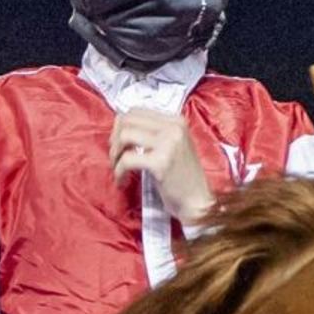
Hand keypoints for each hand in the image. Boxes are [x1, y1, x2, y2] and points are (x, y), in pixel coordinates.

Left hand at [110, 108, 214, 224]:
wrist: (198, 202)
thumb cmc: (184, 179)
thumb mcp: (174, 147)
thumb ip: (154, 134)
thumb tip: (121, 127)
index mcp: (177, 121)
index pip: (137, 111)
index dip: (121, 126)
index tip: (120, 144)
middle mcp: (174, 128)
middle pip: (128, 119)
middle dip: (114, 138)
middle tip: (115, 156)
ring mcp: (168, 144)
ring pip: (124, 136)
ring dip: (115, 154)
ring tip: (118, 168)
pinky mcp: (161, 162)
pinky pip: (127, 160)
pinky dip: (119, 171)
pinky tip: (122, 181)